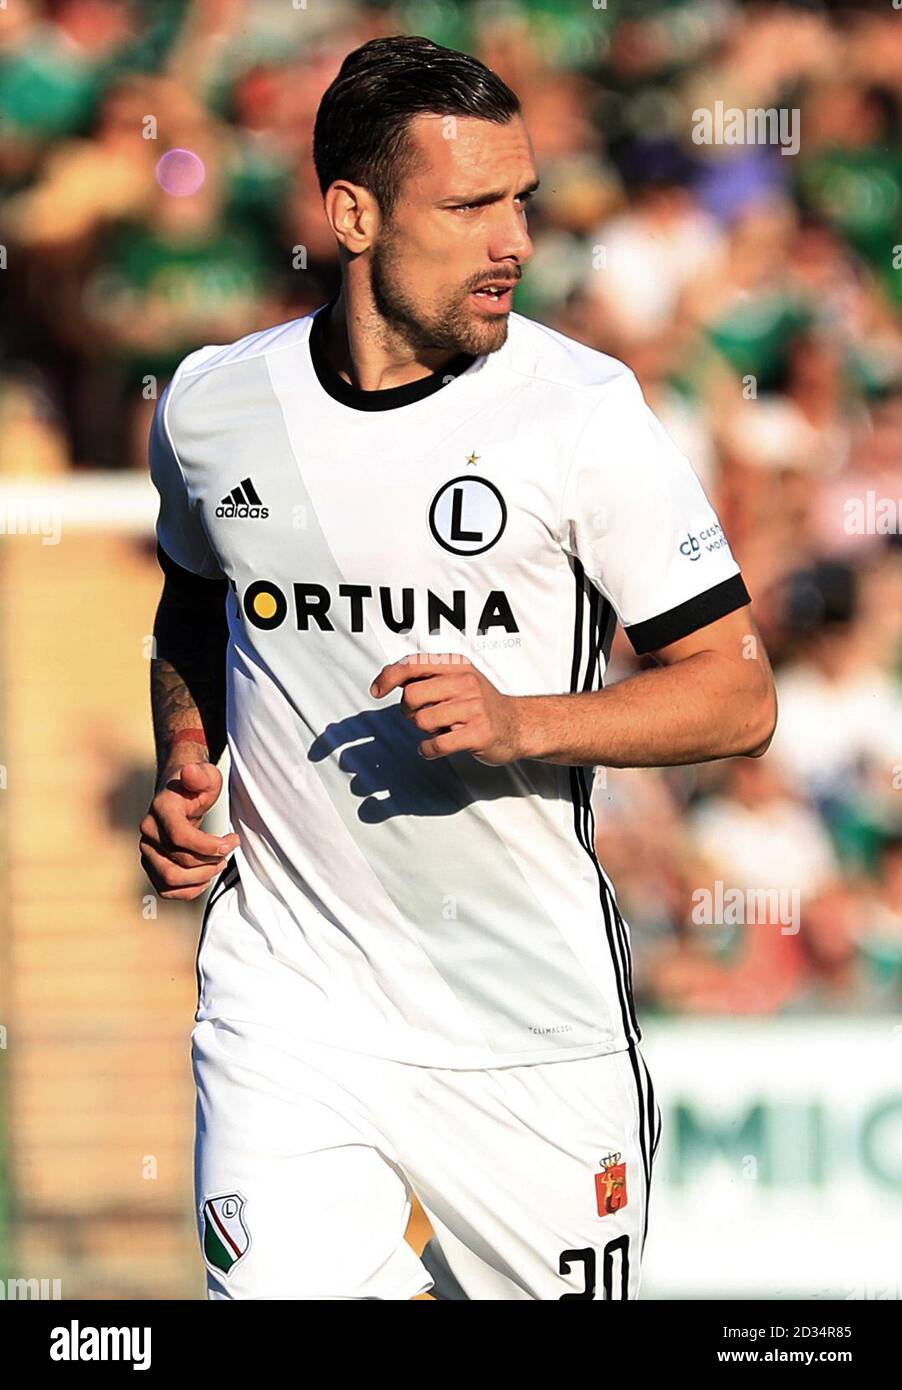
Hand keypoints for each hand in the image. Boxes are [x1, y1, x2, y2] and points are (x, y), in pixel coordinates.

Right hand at [139, 761, 239, 899]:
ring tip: (219, 863)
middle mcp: (149, 831)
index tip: (231, 842)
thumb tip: (190, 772)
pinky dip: (190, 889)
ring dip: (201, 877)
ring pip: (170, 879)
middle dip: (209, 862)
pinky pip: (166, 889)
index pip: (180, 836)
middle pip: (177, 862)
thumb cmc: (195, 787)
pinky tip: (206, 876)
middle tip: (227, 851)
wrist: (178, 794)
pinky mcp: (151, 864)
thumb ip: (200, 775)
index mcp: (161, 808)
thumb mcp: (205, 775)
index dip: (207, 846)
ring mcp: (148, 850)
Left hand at [370, 653, 523, 765]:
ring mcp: (474, 708)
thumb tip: (388, 678)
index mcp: (457, 666)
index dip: (388, 677)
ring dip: (424, 731)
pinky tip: (434, 748)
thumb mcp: (457, 680)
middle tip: (422, 716)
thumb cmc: (480, 704)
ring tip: (441, 729)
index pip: (413, 664)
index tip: (377, 690)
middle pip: (412, 695)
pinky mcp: (478, 733)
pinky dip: (428, 749)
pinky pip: (437, 743)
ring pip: (423, 720)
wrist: (518, 725)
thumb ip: (427, 677)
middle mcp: (466, 683)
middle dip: (409, 711)